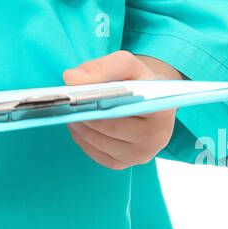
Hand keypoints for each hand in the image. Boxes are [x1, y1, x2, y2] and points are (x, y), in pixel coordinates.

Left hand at [61, 50, 178, 168]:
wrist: (151, 97)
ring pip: (97, 142)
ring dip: (79, 126)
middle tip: (67, 102)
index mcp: (160, 110)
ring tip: (71, 111)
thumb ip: (101, 67)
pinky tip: (79, 124)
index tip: (74, 94)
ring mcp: (140, 155)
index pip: (120, 109)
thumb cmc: (138, 80)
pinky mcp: (125, 164)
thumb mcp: (126, 64)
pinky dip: (83, 139)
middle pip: (106, 127)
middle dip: (82, 114)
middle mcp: (156, 138)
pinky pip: (96, 154)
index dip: (93, 102)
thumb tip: (71, 78)